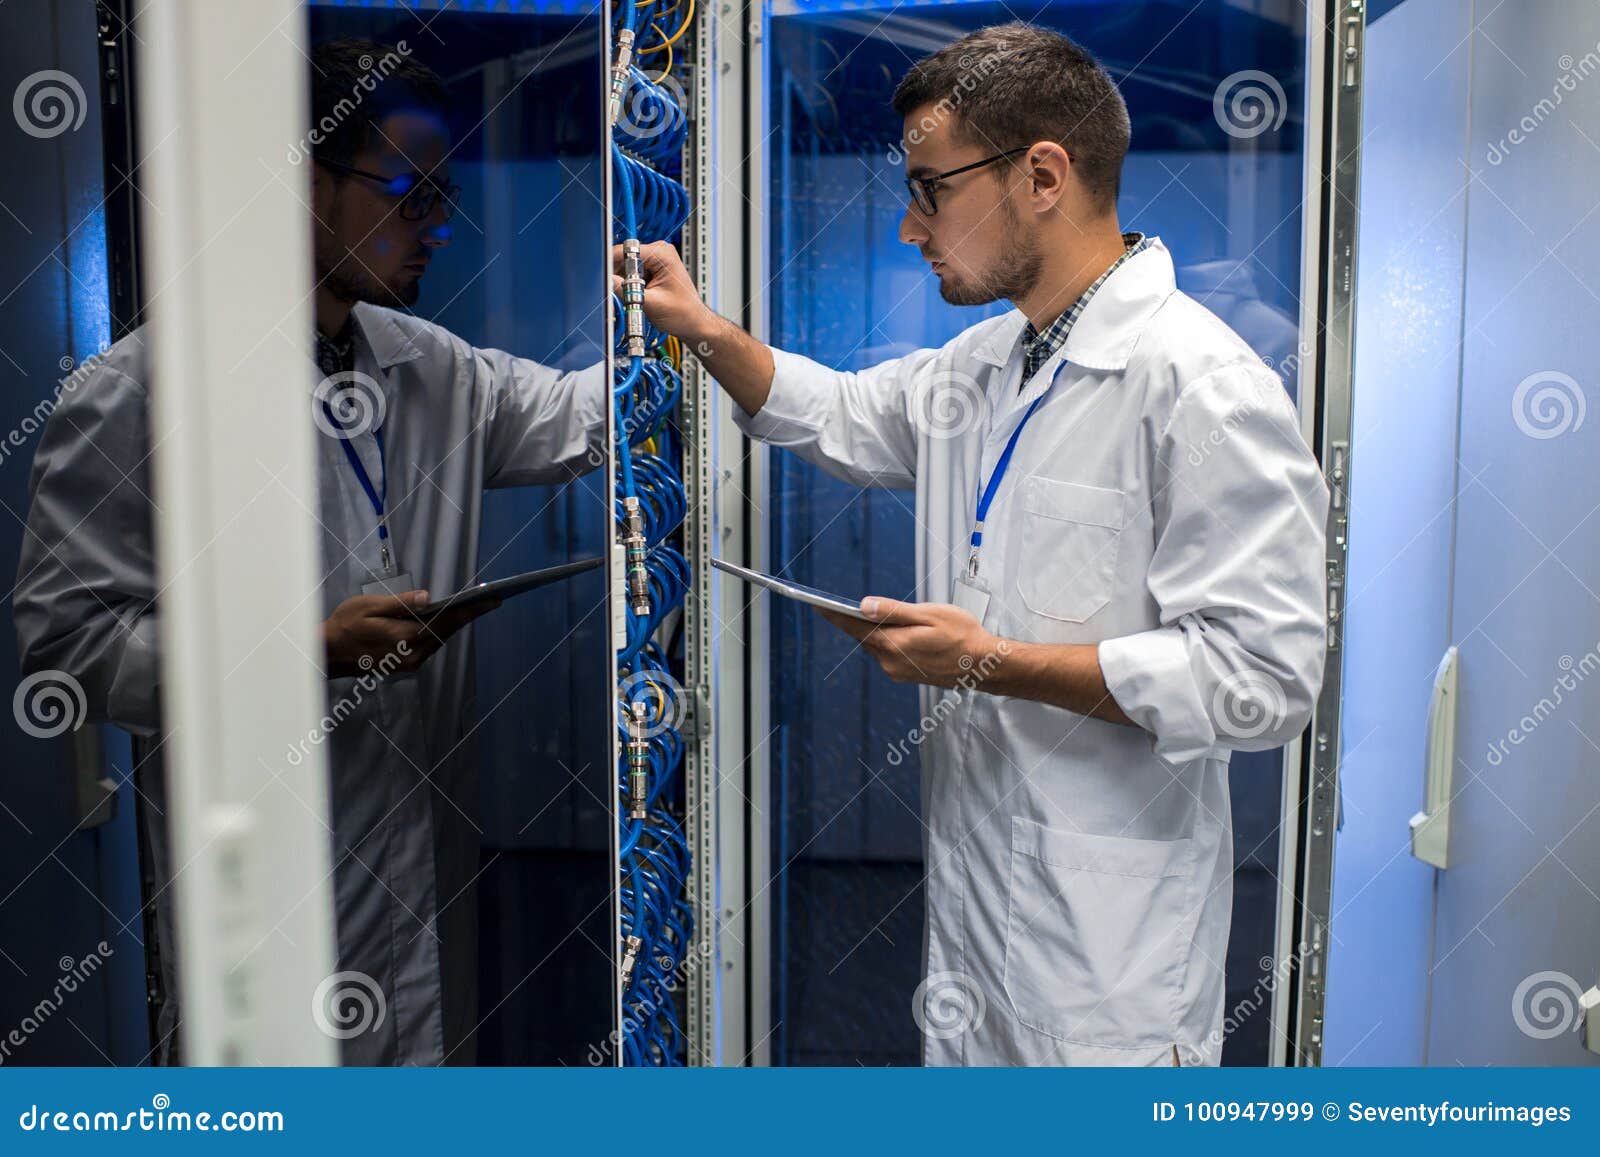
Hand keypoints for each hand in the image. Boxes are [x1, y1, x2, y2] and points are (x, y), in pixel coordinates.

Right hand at [322, 590, 501, 678]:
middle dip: (469, 614)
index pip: (447, 620)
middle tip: (491, 599)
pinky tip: (445, 620)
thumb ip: (400, 603)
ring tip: (473, 606)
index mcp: (406, 636)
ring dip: (455, 623)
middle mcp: (413, 653)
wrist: (328, 654)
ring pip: (440, 639)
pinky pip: (429, 645)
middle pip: (448, 630)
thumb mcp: (369, 607)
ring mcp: (410, 662)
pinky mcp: (407, 665)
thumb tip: (427, 598)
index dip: (471, 609)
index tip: (492, 600)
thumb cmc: (345, 625)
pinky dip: (439, 632)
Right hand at [610, 241, 715, 340]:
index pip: (627, 251)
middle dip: (617, 275)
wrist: (693, 322)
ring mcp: (653, 259)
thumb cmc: (683, 313)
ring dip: (622, 281)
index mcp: (662, 254)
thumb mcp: (653, 304)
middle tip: (619, 293)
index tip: (600, 274)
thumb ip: (628, 291)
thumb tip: (608, 280)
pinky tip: (634, 295)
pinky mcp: (649, 268)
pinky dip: (627, 284)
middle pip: (623, 257)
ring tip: (631, 297)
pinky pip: (629, 273)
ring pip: (624, 266)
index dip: (611, 263)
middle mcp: (658, 252)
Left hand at [817, 597, 1007, 689]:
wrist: (983, 666)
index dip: (834, 614)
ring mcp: (897, 671)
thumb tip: (864, 605)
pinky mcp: (906, 675)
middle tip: (842, 604)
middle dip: (857, 620)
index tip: (817, 605)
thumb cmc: (962, 636)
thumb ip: (894, 611)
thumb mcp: (928, 614)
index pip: (855, 626)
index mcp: (893, 644)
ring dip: (876, 630)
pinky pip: (888, 653)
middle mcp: (890, 662)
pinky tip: (900, 632)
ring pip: (877, 645)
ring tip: (878, 614)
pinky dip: (888, 641)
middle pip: (865, 636)